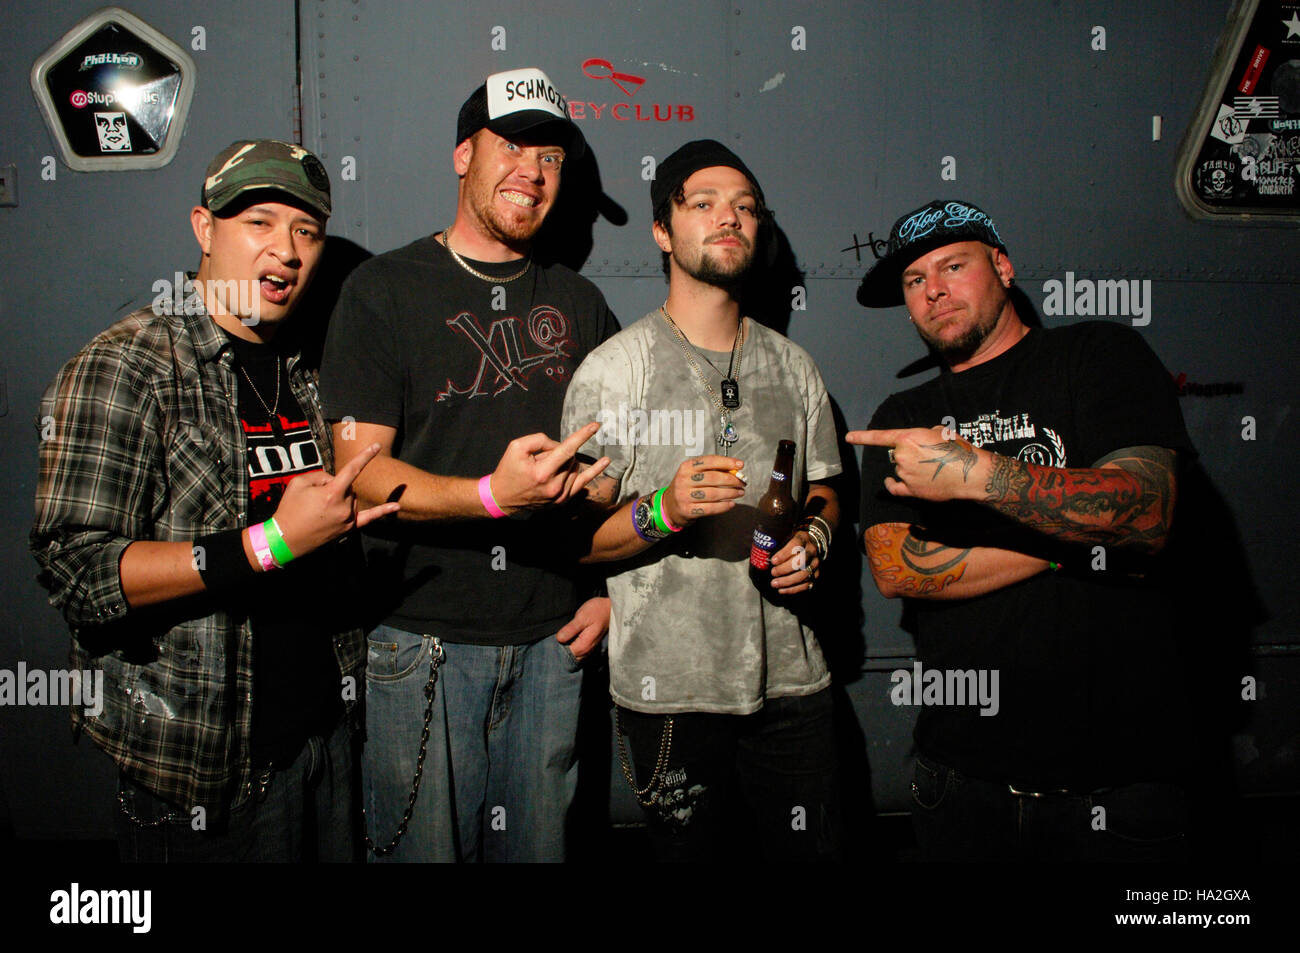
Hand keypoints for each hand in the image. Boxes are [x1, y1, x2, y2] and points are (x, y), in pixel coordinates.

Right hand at [271, 442, 399, 556]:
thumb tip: (334, 480)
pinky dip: (383, 511)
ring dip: (341, 498)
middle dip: (334, 487)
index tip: (377, 446)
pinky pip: (368, 518)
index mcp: (332, 493)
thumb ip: (320, 476)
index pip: (352, 469)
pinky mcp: (348, 529)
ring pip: (352, 499)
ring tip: (319, 510)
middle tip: (314, 499)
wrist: (285, 539)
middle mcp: (344, 507)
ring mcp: (348, 519)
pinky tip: (397, 506)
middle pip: (348, 486)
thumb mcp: (299, 483)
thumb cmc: (289, 509)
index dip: (365, 456)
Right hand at [489, 422, 610, 513]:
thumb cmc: (508, 470)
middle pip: (570, 458)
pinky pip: (582, 483)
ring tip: (545, 469)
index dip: (582, 436)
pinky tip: (605, 462)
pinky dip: (593, 472)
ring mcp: (559, 496)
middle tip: (540, 459)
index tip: (595, 425)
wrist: (502, 498)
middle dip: (559, 452)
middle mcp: (554, 486)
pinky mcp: (562, 501)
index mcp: (542, 472)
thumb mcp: (517, 447)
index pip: (567, 449)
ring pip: (575, 468)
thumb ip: (540, 440)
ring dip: (565, 462)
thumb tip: (559, 445)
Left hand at [555, 596, 610, 660]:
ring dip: (567, 647)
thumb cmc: (597, 611)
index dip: (559, 646)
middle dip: (562, 648)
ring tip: (564, 634)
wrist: (610, 608)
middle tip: (559, 635)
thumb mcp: (582, 617)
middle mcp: (587, 650)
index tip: (556, 637)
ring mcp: (589, 648)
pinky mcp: (589, 644)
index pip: (566, 654)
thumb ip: (570, 629)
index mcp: (584, 645)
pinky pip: (578, 650)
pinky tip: (570, 636)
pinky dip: (572, 645)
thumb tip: (559, 639)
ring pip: (574, 654)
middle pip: (570, 656)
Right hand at [660, 455, 746, 528]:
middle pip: (713, 478)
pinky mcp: (687, 510)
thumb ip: (712, 470)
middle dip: (731, 480)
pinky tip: (730, 504)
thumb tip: (734, 469)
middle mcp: (684, 480)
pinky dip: (723, 506)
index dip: (727, 462)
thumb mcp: (694, 474)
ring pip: (713, 494)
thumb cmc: (686, 488)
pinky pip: (710, 508)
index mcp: (686, 467)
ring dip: (730, 493)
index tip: (740, 464)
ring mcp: (684, 496)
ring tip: (739, 493)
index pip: (709, 461)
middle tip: (742, 483)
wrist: (669, 506)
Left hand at [769, 528, 820, 593]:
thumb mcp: (788, 535)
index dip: (784, 554)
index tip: (773, 561)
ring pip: (804, 575)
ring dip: (788, 581)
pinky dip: (793, 589)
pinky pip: (807, 584)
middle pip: (800, 562)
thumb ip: (778, 541)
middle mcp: (811, 551)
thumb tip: (761, 550)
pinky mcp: (816, 574)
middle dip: (785, 569)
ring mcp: (815, 563)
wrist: (813, 543)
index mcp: (803, 538)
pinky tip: (782, 590)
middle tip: (773, 572)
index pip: (795, 545)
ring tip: (774, 584)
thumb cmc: (794, 541)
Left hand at [846, 427, 989, 501]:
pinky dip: (892, 485)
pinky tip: (890, 482)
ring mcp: (905, 474)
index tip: (848, 437)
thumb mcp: (941, 432)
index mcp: (908, 438)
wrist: (970, 473)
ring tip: (933, 469)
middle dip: (908, 455)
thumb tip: (921, 441)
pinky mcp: (910, 490)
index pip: (880, 437)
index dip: (862, 437)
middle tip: (930, 457)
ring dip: (910, 469)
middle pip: (897, 455)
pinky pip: (895, 488)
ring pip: (900, 470)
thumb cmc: (958, 450)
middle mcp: (902, 456)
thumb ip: (924, 434)